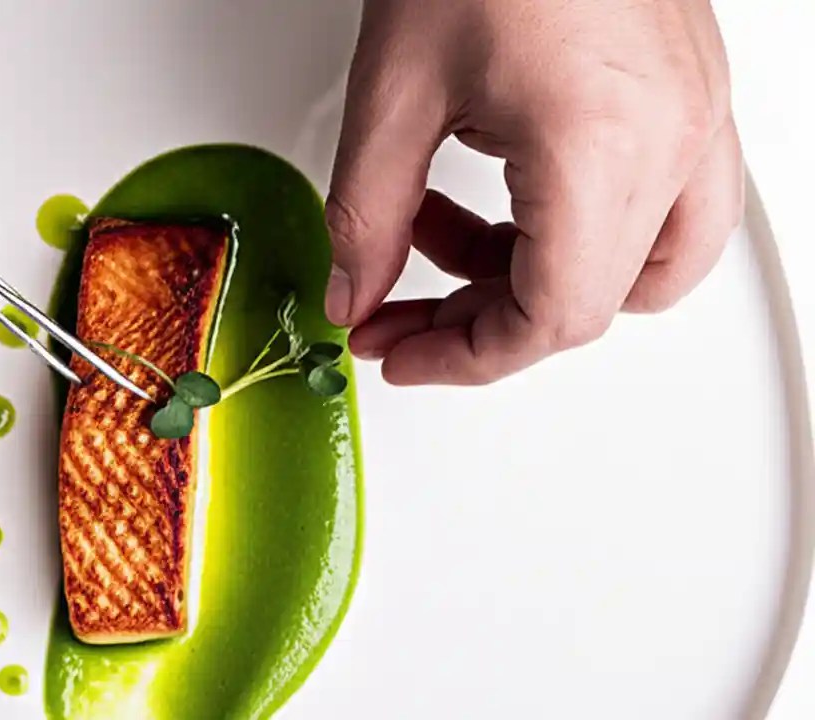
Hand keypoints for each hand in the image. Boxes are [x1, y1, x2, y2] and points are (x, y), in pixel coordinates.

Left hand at [326, 0, 741, 384]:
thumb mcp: (393, 91)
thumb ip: (365, 215)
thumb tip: (353, 295)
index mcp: (604, 144)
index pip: (552, 319)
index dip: (467, 358)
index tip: (403, 354)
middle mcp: (674, 137)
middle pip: (595, 303)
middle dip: (488, 320)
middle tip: (405, 309)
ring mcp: (695, 113)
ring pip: (644, 264)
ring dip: (539, 277)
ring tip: (447, 239)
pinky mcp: (688, 90)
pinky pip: (659, 202)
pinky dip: (577, 226)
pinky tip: (499, 190)